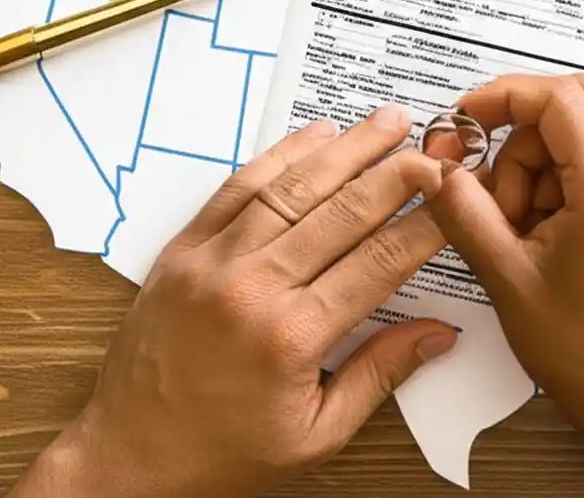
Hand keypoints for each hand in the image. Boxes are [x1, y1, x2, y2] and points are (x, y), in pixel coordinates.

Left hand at [9, 106, 458, 497]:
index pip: (379, 263)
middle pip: (343, 212)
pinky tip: (314, 137)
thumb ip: (380, 375)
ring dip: (345, 149)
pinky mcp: (182, 251)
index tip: (456, 199)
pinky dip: (278, 157)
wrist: (127, 459)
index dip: (425, 226)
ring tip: (387, 123)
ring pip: (292, 187)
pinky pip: (236, 188)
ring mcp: (211, 262)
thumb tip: (438, 334)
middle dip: (398, 174)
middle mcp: (251, 288)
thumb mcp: (316, 435)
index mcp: (291, 336)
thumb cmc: (221, 457)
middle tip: (435, 149)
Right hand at [430, 75, 583, 497]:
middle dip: (518, 130)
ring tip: (514, 230)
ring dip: (535, 163)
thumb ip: (463, 211)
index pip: (558, 98)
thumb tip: (432, 167)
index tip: (461, 123)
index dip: (501, 97)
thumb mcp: (506, 276)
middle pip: (574, 101)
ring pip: (581, 133)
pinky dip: (557, 182)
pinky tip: (535, 234)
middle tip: (484, 180)